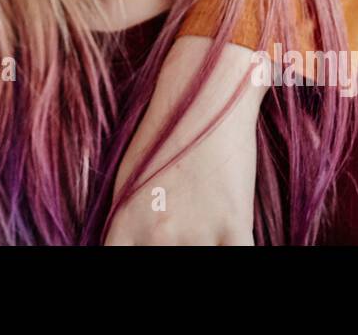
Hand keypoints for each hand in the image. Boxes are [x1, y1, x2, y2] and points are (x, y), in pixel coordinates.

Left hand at [104, 38, 267, 244]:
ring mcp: (195, 235)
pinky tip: (233, 239)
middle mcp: (155, 236)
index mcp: (124, 224)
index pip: (116, 264)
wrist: (205, 93)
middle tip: (185, 231)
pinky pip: (241, 260)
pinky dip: (235, 251)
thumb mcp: (130, 179)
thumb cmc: (167, 131)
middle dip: (174, 249)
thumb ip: (129, 223)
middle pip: (163, 265)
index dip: (138, 256)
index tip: (148, 247)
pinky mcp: (233, 228)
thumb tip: (132, 244)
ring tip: (207, 231)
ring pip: (201, 264)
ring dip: (206, 248)